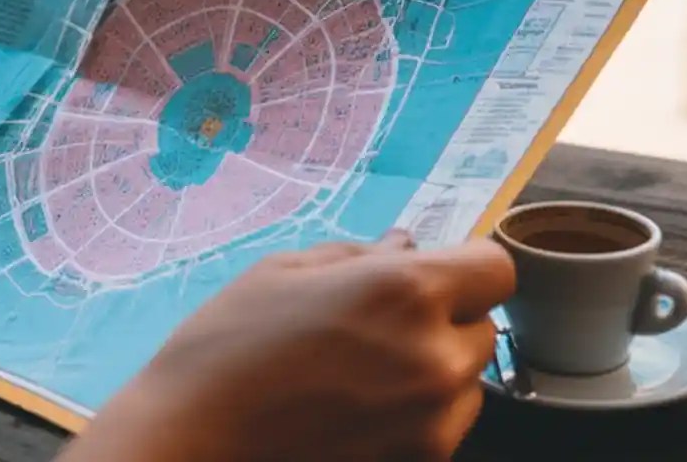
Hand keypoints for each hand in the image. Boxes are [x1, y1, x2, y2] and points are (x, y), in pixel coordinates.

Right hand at [60, 232, 514, 461]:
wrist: (191, 443)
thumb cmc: (224, 349)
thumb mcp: (283, 273)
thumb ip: (358, 255)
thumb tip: (405, 244)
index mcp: (405, 293)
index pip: (495, 268)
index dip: (465, 264)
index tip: (434, 271)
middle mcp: (434, 359)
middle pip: (484, 327)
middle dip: (445, 317)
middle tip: (382, 322)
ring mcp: (431, 423)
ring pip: (468, 383)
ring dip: (436, 368)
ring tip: (365, 370)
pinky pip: (444, 427)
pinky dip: (419, 414)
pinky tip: (358, 407)